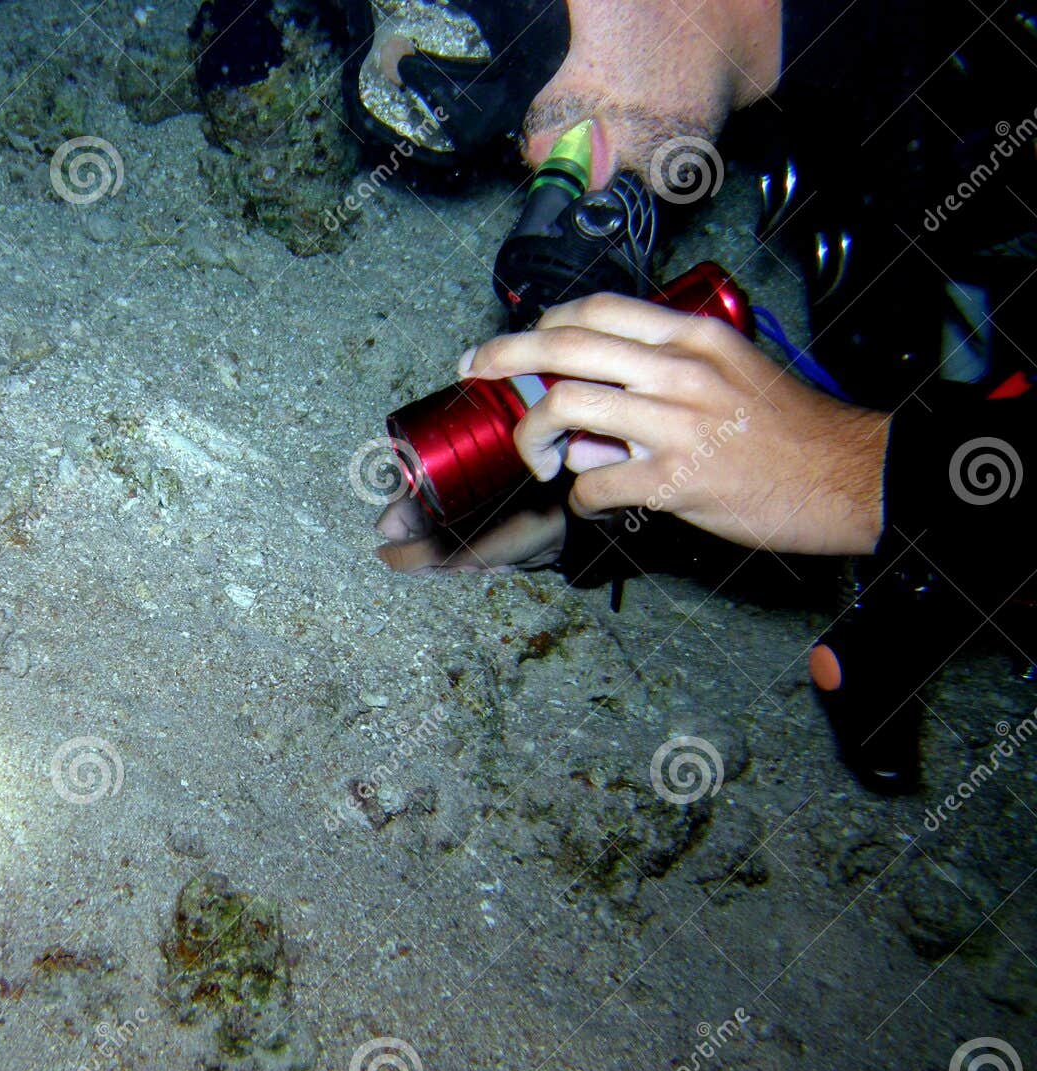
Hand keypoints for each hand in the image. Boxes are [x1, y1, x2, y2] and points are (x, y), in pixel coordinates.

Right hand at [375, 495, 566, 573]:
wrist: (564, 530)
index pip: (391, 527)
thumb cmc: (513, 528)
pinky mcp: (477, 525)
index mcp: (427, 489)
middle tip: (470, 556)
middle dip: (441, 559)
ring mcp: (458, 512)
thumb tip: (379, 556)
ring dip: (461, 564)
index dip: (408, 547)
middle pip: (416, 544)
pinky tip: (499, 560)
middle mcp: (439, 497)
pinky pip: (462, 554)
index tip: (437, 554)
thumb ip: (411, 554)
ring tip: (489, 557)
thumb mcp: (455, 547)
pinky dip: (476, 562)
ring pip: (440, 553)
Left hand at [464, 293, 889, 555]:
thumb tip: (595, 409)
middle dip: (502, 357)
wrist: (851, 475)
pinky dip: (579, 499)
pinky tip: (593, 504)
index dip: (539, 323)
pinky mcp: (676, 480)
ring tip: (540, 460)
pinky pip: (594, 485)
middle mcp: (678, 370)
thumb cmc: (790, 429)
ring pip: (564, 409)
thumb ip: (663, 375)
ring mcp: (675, 424)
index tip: (509, 344)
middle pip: (563, 346)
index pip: (596, 310)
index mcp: (692, 337)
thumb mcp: (732, 373)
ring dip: (533, 436)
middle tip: (475, 371)